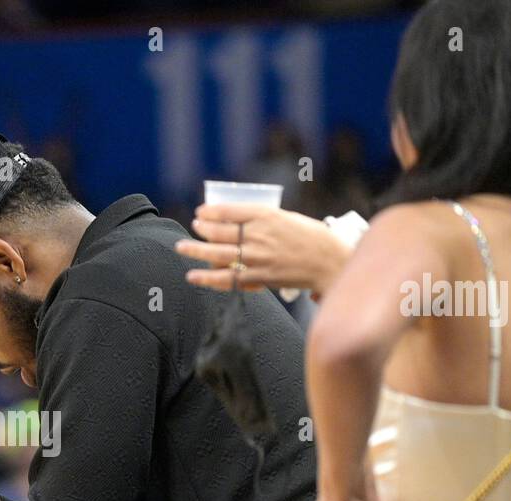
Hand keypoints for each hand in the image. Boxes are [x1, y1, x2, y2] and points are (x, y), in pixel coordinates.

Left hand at [175, 203, 352, 297]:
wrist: (329, 261)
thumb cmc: (310, 237)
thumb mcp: (286, 218)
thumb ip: (261, 220)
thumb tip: (235, 223)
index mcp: (266, 215)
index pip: (230, 211)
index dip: (211, 211)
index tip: (201, 212)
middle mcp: (259, 235)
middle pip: (220, 232)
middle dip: (202, 229)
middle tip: (193, 227)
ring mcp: (257, 257)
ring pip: (218, 255)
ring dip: (196, 251)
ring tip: (181, 247)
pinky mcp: (259, 277)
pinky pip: (228, 279)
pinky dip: (208, 279)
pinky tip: (194, 277)